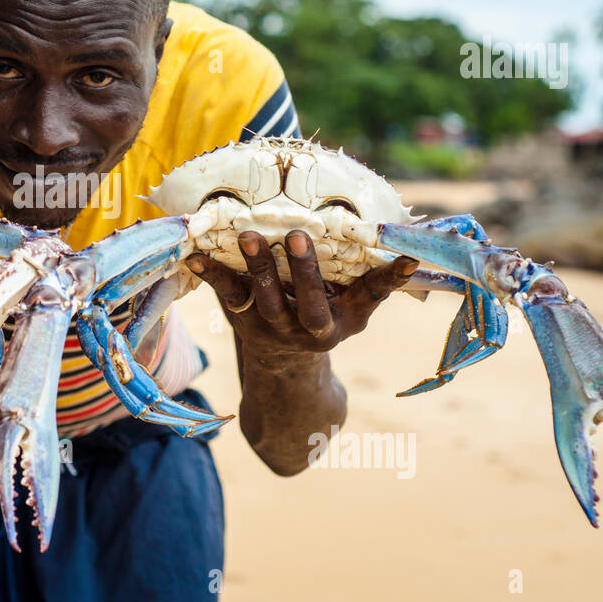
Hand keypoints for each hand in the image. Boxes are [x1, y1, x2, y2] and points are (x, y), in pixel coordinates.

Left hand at [187, 230, 416, 356]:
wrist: (287, 365)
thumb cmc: (325, 316)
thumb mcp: (352, 306)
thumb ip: (367, 279)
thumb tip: (405, 239)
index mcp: (347, 319)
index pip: (372, 297)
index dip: (390, 279)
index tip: (408, 257)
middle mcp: (313, 329)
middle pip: (310, 305)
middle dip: (303, 271)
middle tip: (295, 235)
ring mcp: (277, 329)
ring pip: (267, 301)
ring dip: (258, 267)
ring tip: (249, 235)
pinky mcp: (245, 322)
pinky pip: (228, 296)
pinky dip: (210, 274)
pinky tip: (194, 256)